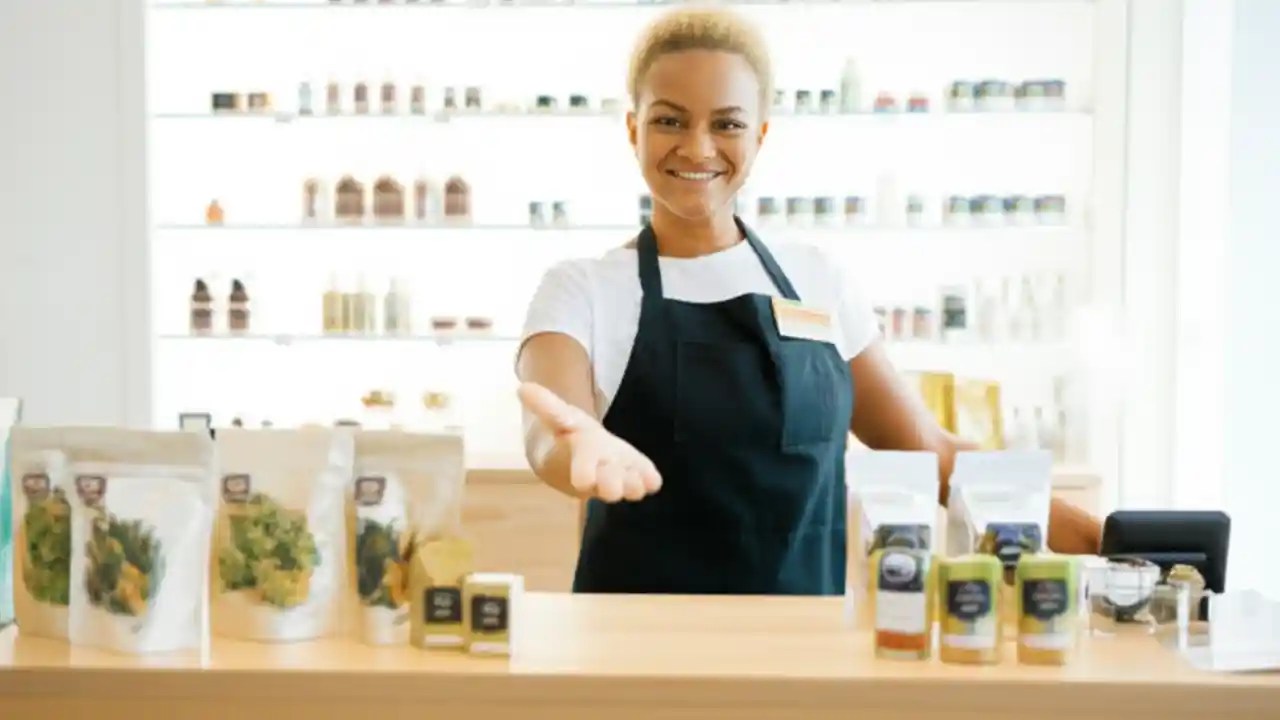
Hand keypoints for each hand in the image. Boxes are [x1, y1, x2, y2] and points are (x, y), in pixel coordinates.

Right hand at [517, 382, 661, 502]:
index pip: (580, 471)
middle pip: (605, 485)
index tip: (583, 480)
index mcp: (579, 462)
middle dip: (611, 485)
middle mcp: (599, 476)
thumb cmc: (569, 437)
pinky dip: (650, 481)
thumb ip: (544, 405)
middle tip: (614, 488)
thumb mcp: (558, 417)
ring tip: (640, 483)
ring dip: (634, 486)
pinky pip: (646, 483)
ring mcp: (620, 478)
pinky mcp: (637, 475)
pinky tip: (653, 480)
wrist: (584, 458)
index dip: (582, 473)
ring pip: (628, 488)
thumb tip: (522, 387)